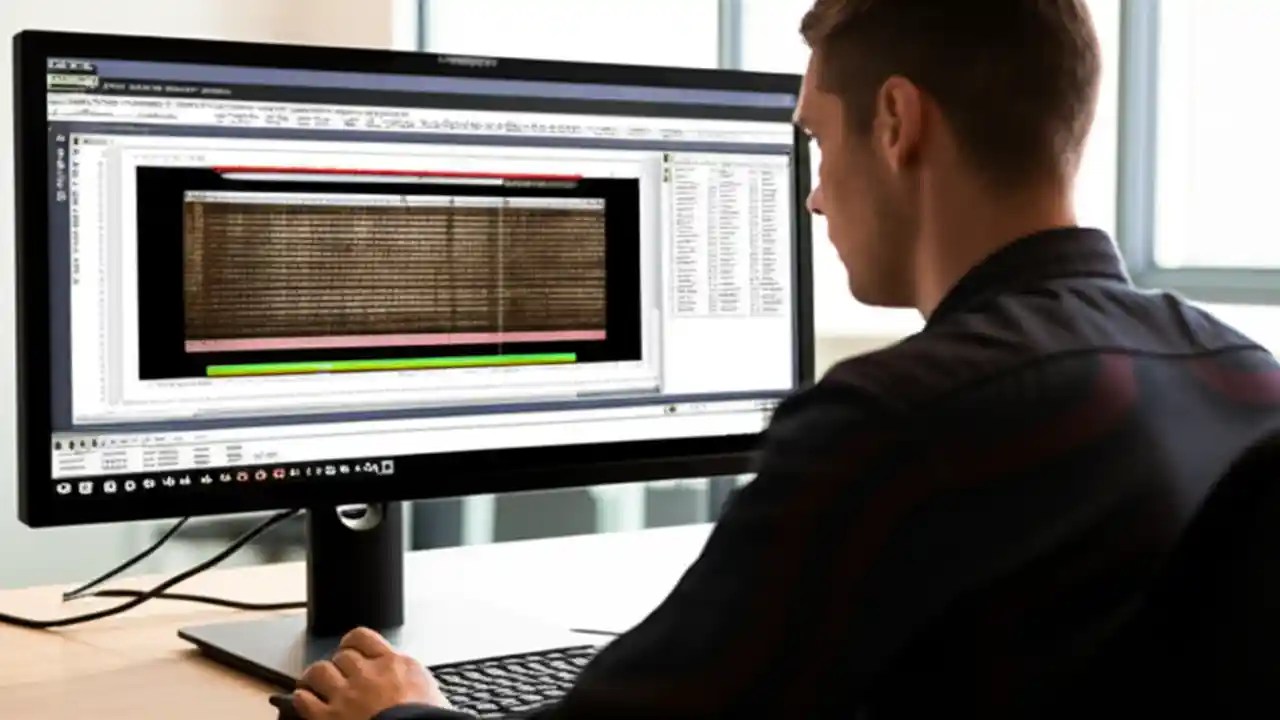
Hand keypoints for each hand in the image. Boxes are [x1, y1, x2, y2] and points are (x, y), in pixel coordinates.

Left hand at [294, 627, 450, 719]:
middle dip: (338, 665)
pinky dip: (302, 699)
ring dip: (315, 678)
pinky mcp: (328, 718)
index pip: (362, 637)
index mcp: (393, 664)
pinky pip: (304, 700)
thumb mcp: (429, 690)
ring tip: (315, 685)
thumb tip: (409, 679)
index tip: (350, 649)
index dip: (351, 643)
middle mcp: (366, 674)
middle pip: (340, 655)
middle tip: (338, 675)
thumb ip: (410, 677)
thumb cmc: (426, 719)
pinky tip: (304, 702)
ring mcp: (346, 696)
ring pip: (318, 671)